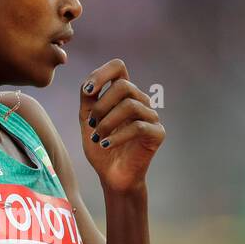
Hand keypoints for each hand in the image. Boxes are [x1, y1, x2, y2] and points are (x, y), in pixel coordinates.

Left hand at [79, 59, 165, 193]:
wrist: (112, 176)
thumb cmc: (101, 146)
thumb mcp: (87, 119)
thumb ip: (88, 99)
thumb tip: (89, 84)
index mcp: (124, 94)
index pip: (118, 67)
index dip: (101, 74)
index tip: (87, 92)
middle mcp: (140, 100)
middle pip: (123, 86)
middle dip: (101, 106)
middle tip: (91, 125)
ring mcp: (151, 116)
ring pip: (130, 105)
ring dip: (107, 122)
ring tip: (98, 137)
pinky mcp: (157, 133)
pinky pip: (138, 126)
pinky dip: (118, 136)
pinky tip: (106, 145)